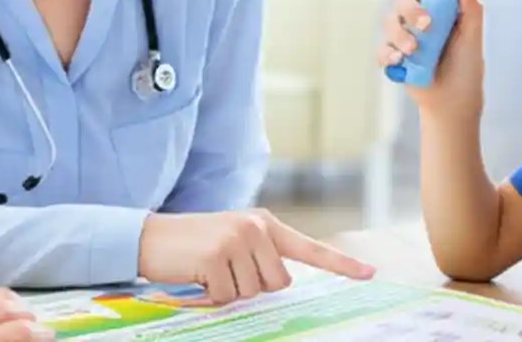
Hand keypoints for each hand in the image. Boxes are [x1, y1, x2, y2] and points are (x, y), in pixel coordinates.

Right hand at [138, 209, 375, 304]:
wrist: (150, 236)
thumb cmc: (195, 244)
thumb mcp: (234, 239)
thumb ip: (261, 254)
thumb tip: (281, 282)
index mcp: (264, 223)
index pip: (310, 248)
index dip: (341, 264)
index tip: (370, 274)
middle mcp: (255, 228)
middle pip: (278, 282)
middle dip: (253, 285)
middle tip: (225, 269)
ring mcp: (236, 240)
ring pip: (254, 292)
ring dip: (230, 290)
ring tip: (209, 269)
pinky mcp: (216, 257)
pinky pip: (228, 296)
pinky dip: (212, 294)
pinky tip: (198, 273)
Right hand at [376, 0, 485, 116]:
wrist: (454, 101)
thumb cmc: (466, 67)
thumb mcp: (472, 38)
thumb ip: (471, 11)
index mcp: (435, 8)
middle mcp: (415, 19)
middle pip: (401, 1)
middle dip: (410, 10)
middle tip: (426, 25)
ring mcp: (402, 38)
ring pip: (389, 24)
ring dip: (400, 34)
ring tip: (414, 50)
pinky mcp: (392, 57)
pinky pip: (381, 50)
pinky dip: (387, 53)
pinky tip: (398, 60)